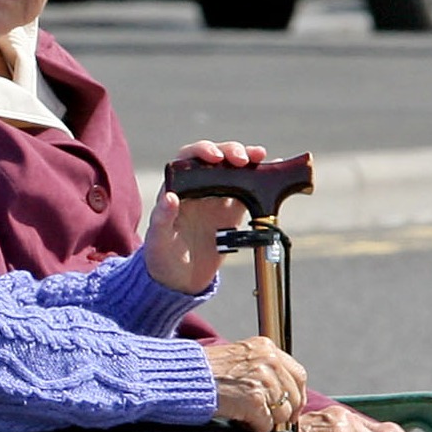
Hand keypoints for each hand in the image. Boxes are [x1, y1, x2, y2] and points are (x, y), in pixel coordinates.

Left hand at [144, 140, 266, 293]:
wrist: (180, 280)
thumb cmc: (161, 258)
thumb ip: (162, 219)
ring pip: (234, 171)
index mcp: (177, 190)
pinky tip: (273, 173)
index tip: (215, 156)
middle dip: (229, 152)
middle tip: (243, 159)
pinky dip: (262, 181)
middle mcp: (198, 189)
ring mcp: (217, 199)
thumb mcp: (157, 240)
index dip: (202, 152)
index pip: (188, 160)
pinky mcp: (233, 213)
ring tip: (260, 157)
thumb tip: (170, 197)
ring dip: (248, 161)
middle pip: (215, 160)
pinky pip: (250, 193)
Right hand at [205, 337, 306, 431]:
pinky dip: (255, 427)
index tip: (288, 406)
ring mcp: (263, 380)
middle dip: (283, 411)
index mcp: (266, 347)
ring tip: (247, 415)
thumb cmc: (204, 371)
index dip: (295, 395)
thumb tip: (282, 390)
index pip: (298, 375)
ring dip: (267, 420)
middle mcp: (268, 360)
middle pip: (295, 396)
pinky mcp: (254, 400)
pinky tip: (240, 419)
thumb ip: (262, 367)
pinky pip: (267, 424)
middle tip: (267, 417)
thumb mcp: (238, 357)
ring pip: (283, 413)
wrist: (181, 377)